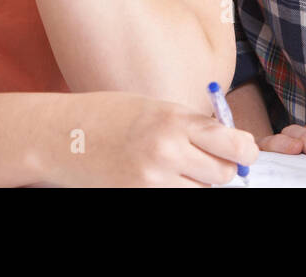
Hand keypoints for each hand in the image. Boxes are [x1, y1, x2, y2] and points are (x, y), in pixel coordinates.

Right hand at [43, 92, 258, 186]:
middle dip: (222, 170)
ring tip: (178, 168)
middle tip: (208, 161)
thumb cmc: (108, 114)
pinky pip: (176, 199)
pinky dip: (177, 192)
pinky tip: (162, 179)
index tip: (244, 152)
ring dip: (198, 183)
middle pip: (223, 175)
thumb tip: (228, 143)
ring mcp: (151, 180)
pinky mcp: (139, 197)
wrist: (61, 135)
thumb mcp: (155, 106)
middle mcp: (167, 151)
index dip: (245, 152)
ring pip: (202, 192)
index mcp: (174, 120)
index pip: (232, 144)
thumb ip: (190, 124)